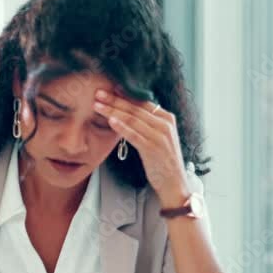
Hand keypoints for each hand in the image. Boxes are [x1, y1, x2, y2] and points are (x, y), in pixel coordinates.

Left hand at [93, 88, 188, 206]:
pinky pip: (134, 135)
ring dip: (113, 111)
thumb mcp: (158, 137)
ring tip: (98, 105)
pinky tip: (110, 121)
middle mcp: (165, 124)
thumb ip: (147, 124)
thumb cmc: (162, 161)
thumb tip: (128, 112)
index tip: (109, 89)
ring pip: (132, 119)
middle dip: (115, 100)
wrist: (174, 184)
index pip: (142, 102)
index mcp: (167, 118)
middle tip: (98, 93)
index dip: (125, 95)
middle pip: (135, 109)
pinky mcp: (153, 148)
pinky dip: (122, 127)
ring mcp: (160, 136)